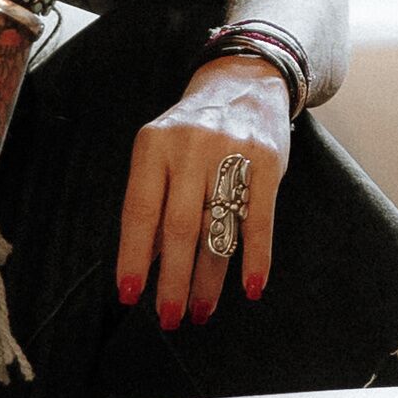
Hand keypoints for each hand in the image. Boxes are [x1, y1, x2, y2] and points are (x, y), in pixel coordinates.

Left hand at [116, 56, 290, 328]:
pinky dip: (256, 257)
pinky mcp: (267, 161)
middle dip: (173, 280)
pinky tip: (251, 287)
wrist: (245, 80)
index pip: (141, 210)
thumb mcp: (162, 150)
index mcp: (154, 145)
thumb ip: (153, 198)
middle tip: (169, 317)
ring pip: (218, 228)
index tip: (130, 295)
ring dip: (210, 278)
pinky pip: (260, 219)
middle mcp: (190, 147)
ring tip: (202, 311)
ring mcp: (232, 152)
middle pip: (179, 226)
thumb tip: (147, 264)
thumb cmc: (193, 129)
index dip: (135, 256)